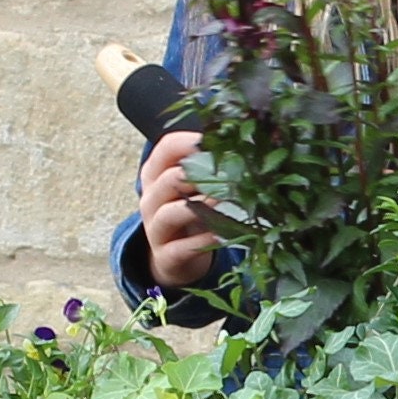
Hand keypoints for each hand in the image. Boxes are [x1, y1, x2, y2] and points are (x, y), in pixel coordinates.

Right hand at [137, 130, 219, 288]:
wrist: (173, 258)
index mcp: (155, 174)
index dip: (191, 141)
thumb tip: (246, 143)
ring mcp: (155, 228)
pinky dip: (203, 240)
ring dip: (201, 206)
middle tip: (229, 170)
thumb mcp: (191, 187)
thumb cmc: (188, 213)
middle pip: (169, 179)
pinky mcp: (166, 255)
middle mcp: (151, 198)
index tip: (218, 140)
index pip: (166, 148)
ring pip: (171, 212)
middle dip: (198, 173)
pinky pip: (181, 247)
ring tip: (226, 200)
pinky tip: (222, 233)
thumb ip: (207, 165)